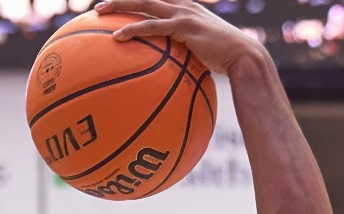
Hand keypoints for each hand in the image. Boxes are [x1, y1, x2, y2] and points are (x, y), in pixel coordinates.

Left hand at [96, 0, 265, 75]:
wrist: (244, 58)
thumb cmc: (226, 61)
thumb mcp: (204, 55)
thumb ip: (186, 57)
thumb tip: (173, 76)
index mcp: (187, 9)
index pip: (157, 0)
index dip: (137, 1)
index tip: (118, 6)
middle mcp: (184, 6)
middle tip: (99, 7)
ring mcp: (184, 13)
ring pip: (145, 4)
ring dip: (120, 5)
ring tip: (98, 13)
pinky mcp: (185, 26)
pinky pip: (153, 27)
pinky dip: (134, 30)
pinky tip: (117, 38)